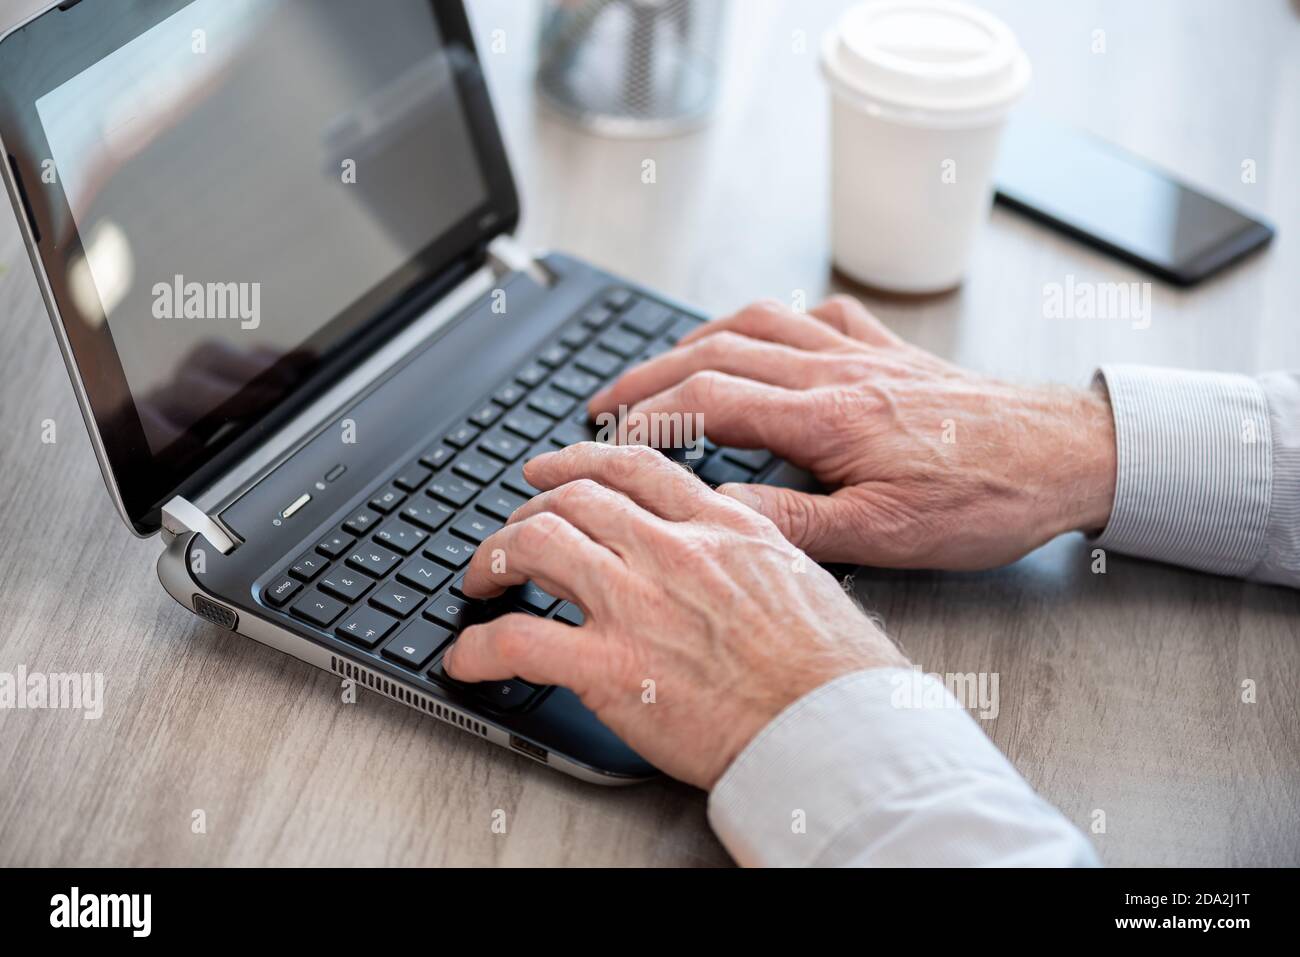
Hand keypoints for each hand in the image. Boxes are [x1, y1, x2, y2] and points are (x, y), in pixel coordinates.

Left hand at [443, 443, 906, 788]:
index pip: (632, 468)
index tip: (554, 470)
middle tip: (510, 530)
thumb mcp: (798, 574)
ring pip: (536, 545)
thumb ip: (747, 546)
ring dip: (494, 558)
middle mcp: (672, 552)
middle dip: (527, 509)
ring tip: (481, 577)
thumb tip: (722, 538)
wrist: (833, 728)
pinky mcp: (610, 668)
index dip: (578, 461)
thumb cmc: (830, 667)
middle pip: (573, 498)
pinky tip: (465, 659)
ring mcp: (637, 605)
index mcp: (720, 527)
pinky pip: (519, 642)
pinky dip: (478, 648)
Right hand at [589, 297, 1116, 569]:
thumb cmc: (986, 499)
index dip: (645, 419)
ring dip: (694, 340)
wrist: (1067, 456)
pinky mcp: (889, 350)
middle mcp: (835, 371)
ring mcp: (862, 353)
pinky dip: (772, 322)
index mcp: (826, 418)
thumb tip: (715, 513)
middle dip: (646, 375)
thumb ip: (795, 524)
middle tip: (603, 401)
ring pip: (756, 323)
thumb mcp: (887, 536)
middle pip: (715, 352)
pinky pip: (816, 315)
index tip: (606, 441)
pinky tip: (764, 338)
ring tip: (659, 367)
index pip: (707, 402)